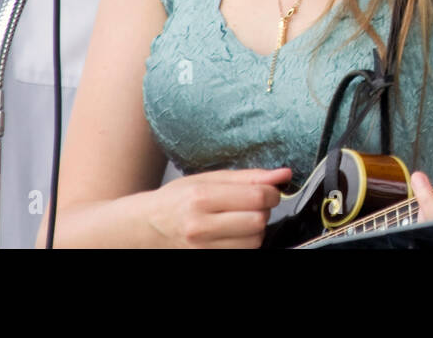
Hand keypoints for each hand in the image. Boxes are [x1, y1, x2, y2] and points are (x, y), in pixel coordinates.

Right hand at [145, 167, 291, 247]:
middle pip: (258, 220)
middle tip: (252, 205)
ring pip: (254, 241)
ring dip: (256, 229)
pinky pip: (243, 253)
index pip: (256, 196)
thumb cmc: (179, 199)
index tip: (269, 191)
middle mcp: (200, 226)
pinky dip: (245, 243)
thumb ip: (249, 177)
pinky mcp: (206, 259)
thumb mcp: (209, 179)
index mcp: (201, 198)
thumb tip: (283, 174)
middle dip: (263, 211)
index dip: (272, 193)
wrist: (148, 226)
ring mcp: (202, 248)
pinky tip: (233, 233)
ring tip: (240, 219)